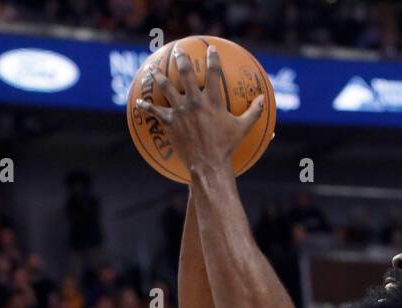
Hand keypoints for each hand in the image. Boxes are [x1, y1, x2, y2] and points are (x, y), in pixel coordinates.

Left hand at [135, 45, 265, 175]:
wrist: (208, 164)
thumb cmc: (227, 147)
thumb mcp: (243, 128)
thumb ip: (254, 112)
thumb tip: (264, 99)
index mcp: (213, 100)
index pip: (213, 72)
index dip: (212, 59)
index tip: (210, 50)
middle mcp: (195, 101)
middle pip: (184, 73)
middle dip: (180, 59)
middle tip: (178, 51)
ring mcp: (181, 111)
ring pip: (166, 88)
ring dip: (158, 77)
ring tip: (152, 70)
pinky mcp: (170, 123)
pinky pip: (155, 113)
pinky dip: (146, 107)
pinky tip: (137, 103)